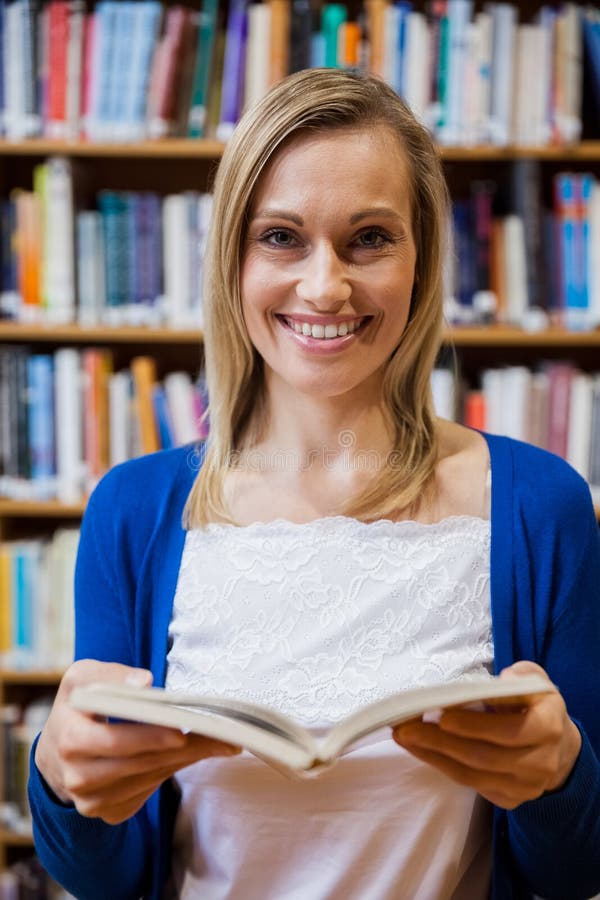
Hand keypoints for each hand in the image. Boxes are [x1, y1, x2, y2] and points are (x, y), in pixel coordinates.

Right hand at [35, 659, 239, 824]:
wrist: (57, 751)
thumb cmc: (78, 705)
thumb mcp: (83, 677)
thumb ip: (113, 675)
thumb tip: (145, 682)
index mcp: (71, 739)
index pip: (116, 741)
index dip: (150, 737)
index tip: (181, 729)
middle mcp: (78, 777)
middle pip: (139, 764)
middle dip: (182, 748)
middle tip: (219, 735)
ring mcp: (92, 801)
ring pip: (149, 780)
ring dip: (185, 760)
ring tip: (217, 741)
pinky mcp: (108, 813)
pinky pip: (147, 794)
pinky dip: (172, 772)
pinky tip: (191, 754)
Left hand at [392, 661, 581, 809]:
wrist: (558, 747)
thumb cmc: (536, 706)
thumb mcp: (535, 682)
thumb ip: (521, 675)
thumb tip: (500, 681)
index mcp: (548, 727)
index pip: (508, 731)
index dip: (474, 726)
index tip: (441, 716)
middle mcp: (541, 762)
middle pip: (483, 757)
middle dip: (439, 742)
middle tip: (404, 728)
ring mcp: (526, 787)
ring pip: (471, 775)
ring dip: (433, 755)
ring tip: (404, 738)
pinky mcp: (510, 800)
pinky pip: (470, 785)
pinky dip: (442, 766)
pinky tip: (421, 750)